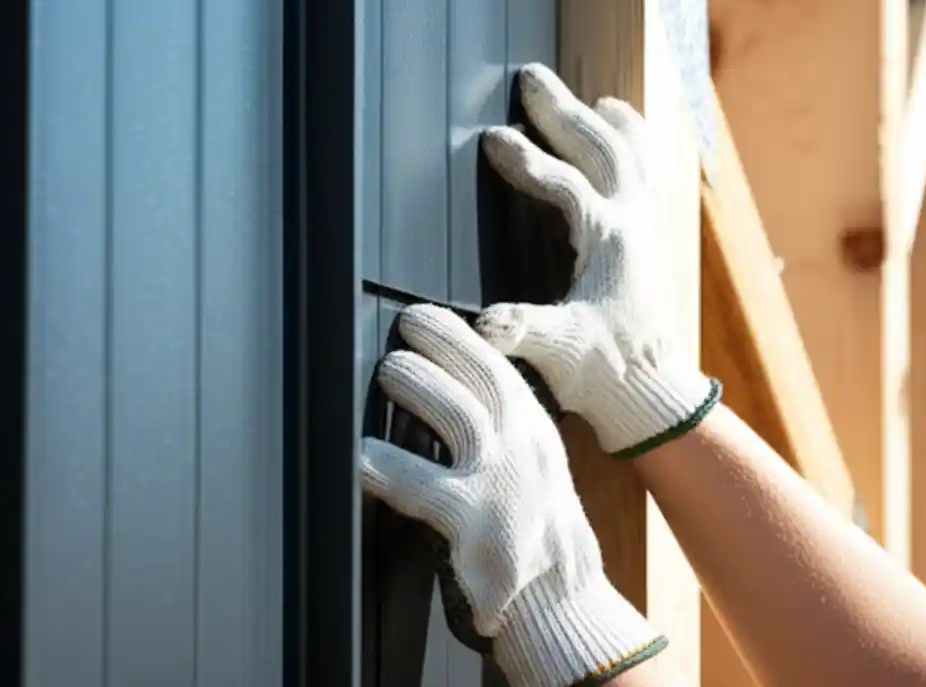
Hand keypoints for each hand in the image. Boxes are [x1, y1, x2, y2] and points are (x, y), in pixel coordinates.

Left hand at [361, 304, 666, 686]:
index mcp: (534, 436)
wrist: (563, 611)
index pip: (501, 372)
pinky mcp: (476, 527)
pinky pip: (424, 488)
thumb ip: (500, 436)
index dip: (463, 339)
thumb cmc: (536, 542)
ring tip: (388, 369)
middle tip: (407, 322)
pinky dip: (389, 468)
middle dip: (445, 341)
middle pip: (486, 379)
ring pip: (461, 417)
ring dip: (420, 386)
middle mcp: (524, 452)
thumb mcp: (533, 474)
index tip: (429, 315)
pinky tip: (362, 456)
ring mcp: (502, 487)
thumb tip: (449, 394)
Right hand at [478, 64, 719, 457]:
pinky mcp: (647, 240)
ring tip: (588, 98)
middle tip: (530, 77)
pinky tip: (623, 136)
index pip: (563, 184)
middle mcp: (631, 224)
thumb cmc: (602, 374)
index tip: (493, 136)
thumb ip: (522, 331)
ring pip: (629, 154)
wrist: (651, 394)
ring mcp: (644, 228)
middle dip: (562, 111)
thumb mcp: (557, 351)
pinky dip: (632, 145)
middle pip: (600, 148)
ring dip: (604, 122)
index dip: (525, 159)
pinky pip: (644, 173)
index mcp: (607, 242)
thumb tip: (484, 323)